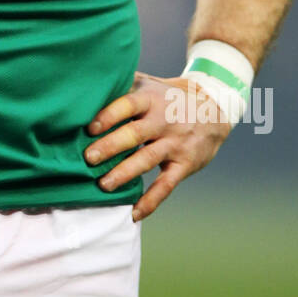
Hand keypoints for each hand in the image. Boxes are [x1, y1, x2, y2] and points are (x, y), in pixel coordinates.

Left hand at [84, 70, 232, 221]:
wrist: (214, 107)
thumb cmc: (166, 96)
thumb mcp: (148, 83)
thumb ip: (121, 83)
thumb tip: (83, 84)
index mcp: (151, 98)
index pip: (128, 104)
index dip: (109, 115)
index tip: (89, 127)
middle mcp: (163, 120)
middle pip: (135, 134)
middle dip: (111, 146)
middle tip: (89, 158)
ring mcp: (175, 143)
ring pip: (148, 160)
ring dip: (125, 174)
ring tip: (103, 185)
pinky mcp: (184, 164)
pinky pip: (166, 185)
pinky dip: (150, 201)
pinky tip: (133, 213)